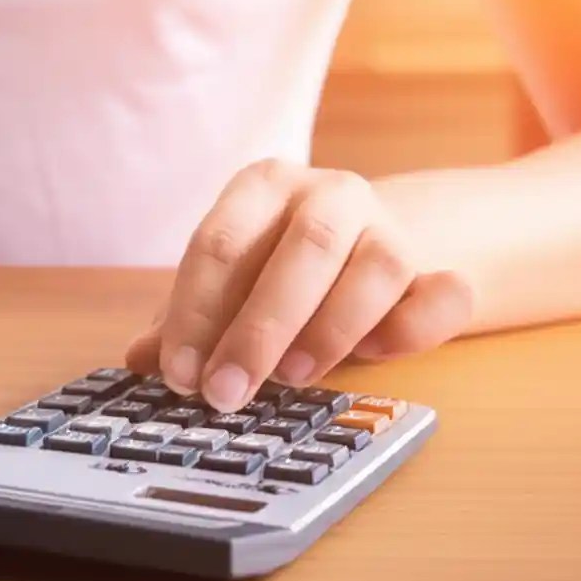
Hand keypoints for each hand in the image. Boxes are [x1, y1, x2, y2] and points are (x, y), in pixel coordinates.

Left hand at [125, 158, 473, 411]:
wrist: (369, 248)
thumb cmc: (276, 270)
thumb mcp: (223, 287)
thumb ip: (182, 319)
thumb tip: (138, 361)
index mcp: (261, 186)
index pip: (221, 243)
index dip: (195, 313)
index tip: (179, 375)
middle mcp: (330, 192)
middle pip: (303, 251)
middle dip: (258, 330)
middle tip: (225, 393)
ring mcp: (392, 225)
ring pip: (376, 267)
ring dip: (331, 329)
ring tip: (291, 379)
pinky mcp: (440, 267)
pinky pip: (442, 295)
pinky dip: (412, 328)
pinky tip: (375, 356)